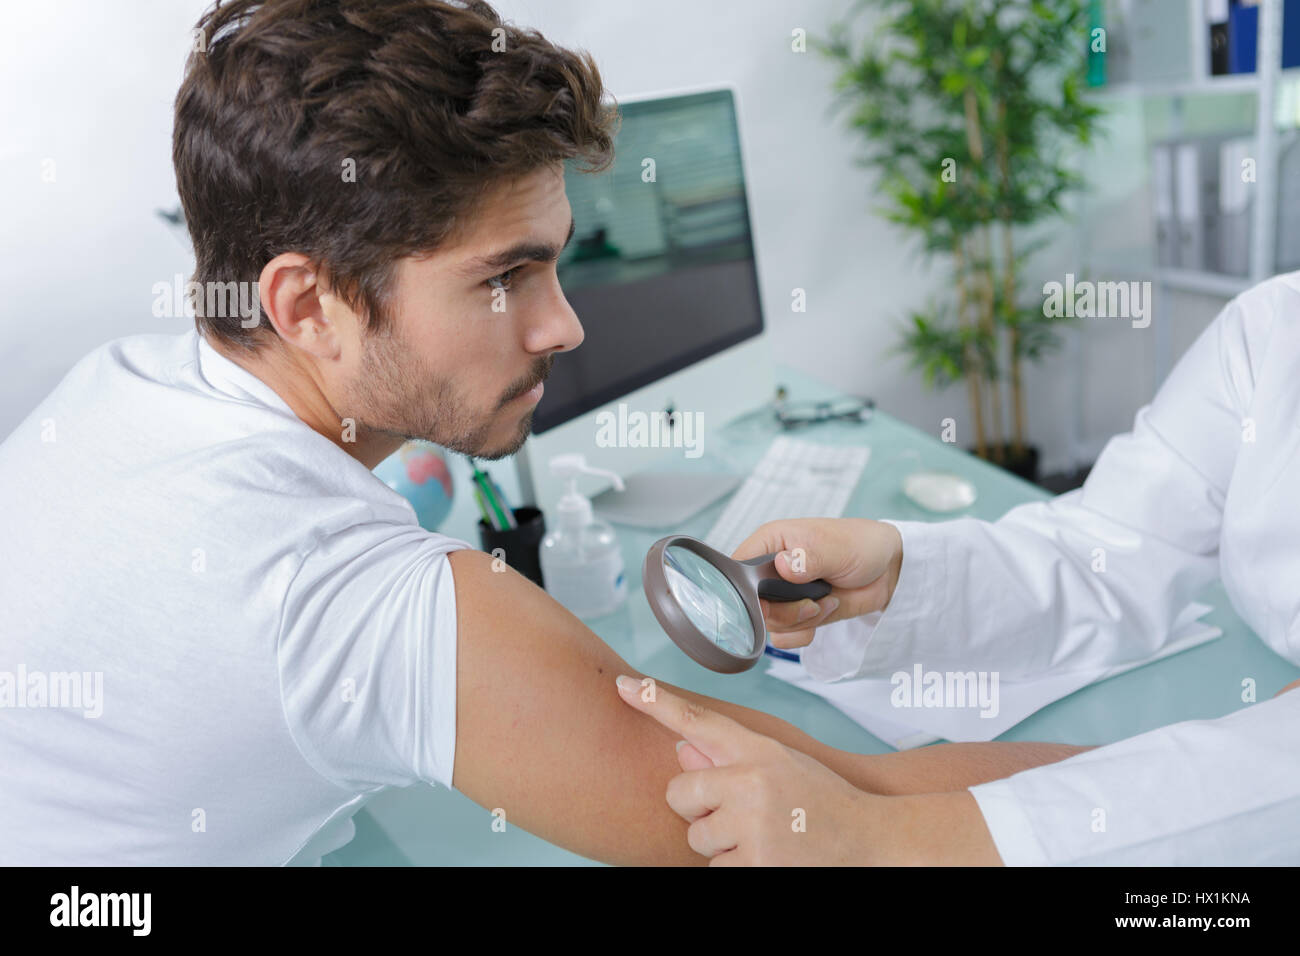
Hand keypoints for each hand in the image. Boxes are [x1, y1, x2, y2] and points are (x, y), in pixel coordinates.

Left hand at [615, 674, 880, 864]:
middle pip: (680, 795)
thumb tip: (682, 751)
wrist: (870, 839)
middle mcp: (751, 782)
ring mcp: (753, 825)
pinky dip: (737, 868)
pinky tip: (769, 858)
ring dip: (721, 844)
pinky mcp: (756, 864)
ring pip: (696, 838)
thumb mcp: (780, 764)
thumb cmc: (820, 799)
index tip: (621, 684)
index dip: (655, 701)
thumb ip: (731, 757)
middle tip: (742, 814)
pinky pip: (716, 868)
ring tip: (764, 837)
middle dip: (699, 810)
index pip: (697, 721)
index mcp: (757, 751)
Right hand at [731, 517, 902, 648]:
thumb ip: (807, 558)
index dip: (744, 589)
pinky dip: (804, 633)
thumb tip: (782, 566)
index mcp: (770, 543)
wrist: (889, 571)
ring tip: (826, 602)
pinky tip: (826, 612)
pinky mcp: (798, 615)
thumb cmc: (860, 545)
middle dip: (784, 612)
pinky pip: (784, 638)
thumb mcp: (835, 547)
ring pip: (769, 624)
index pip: (736, 568)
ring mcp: (784, 595)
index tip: (770, 599)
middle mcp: (770, 570)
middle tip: (811, 603)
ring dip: (801, 622)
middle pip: (751, 605)